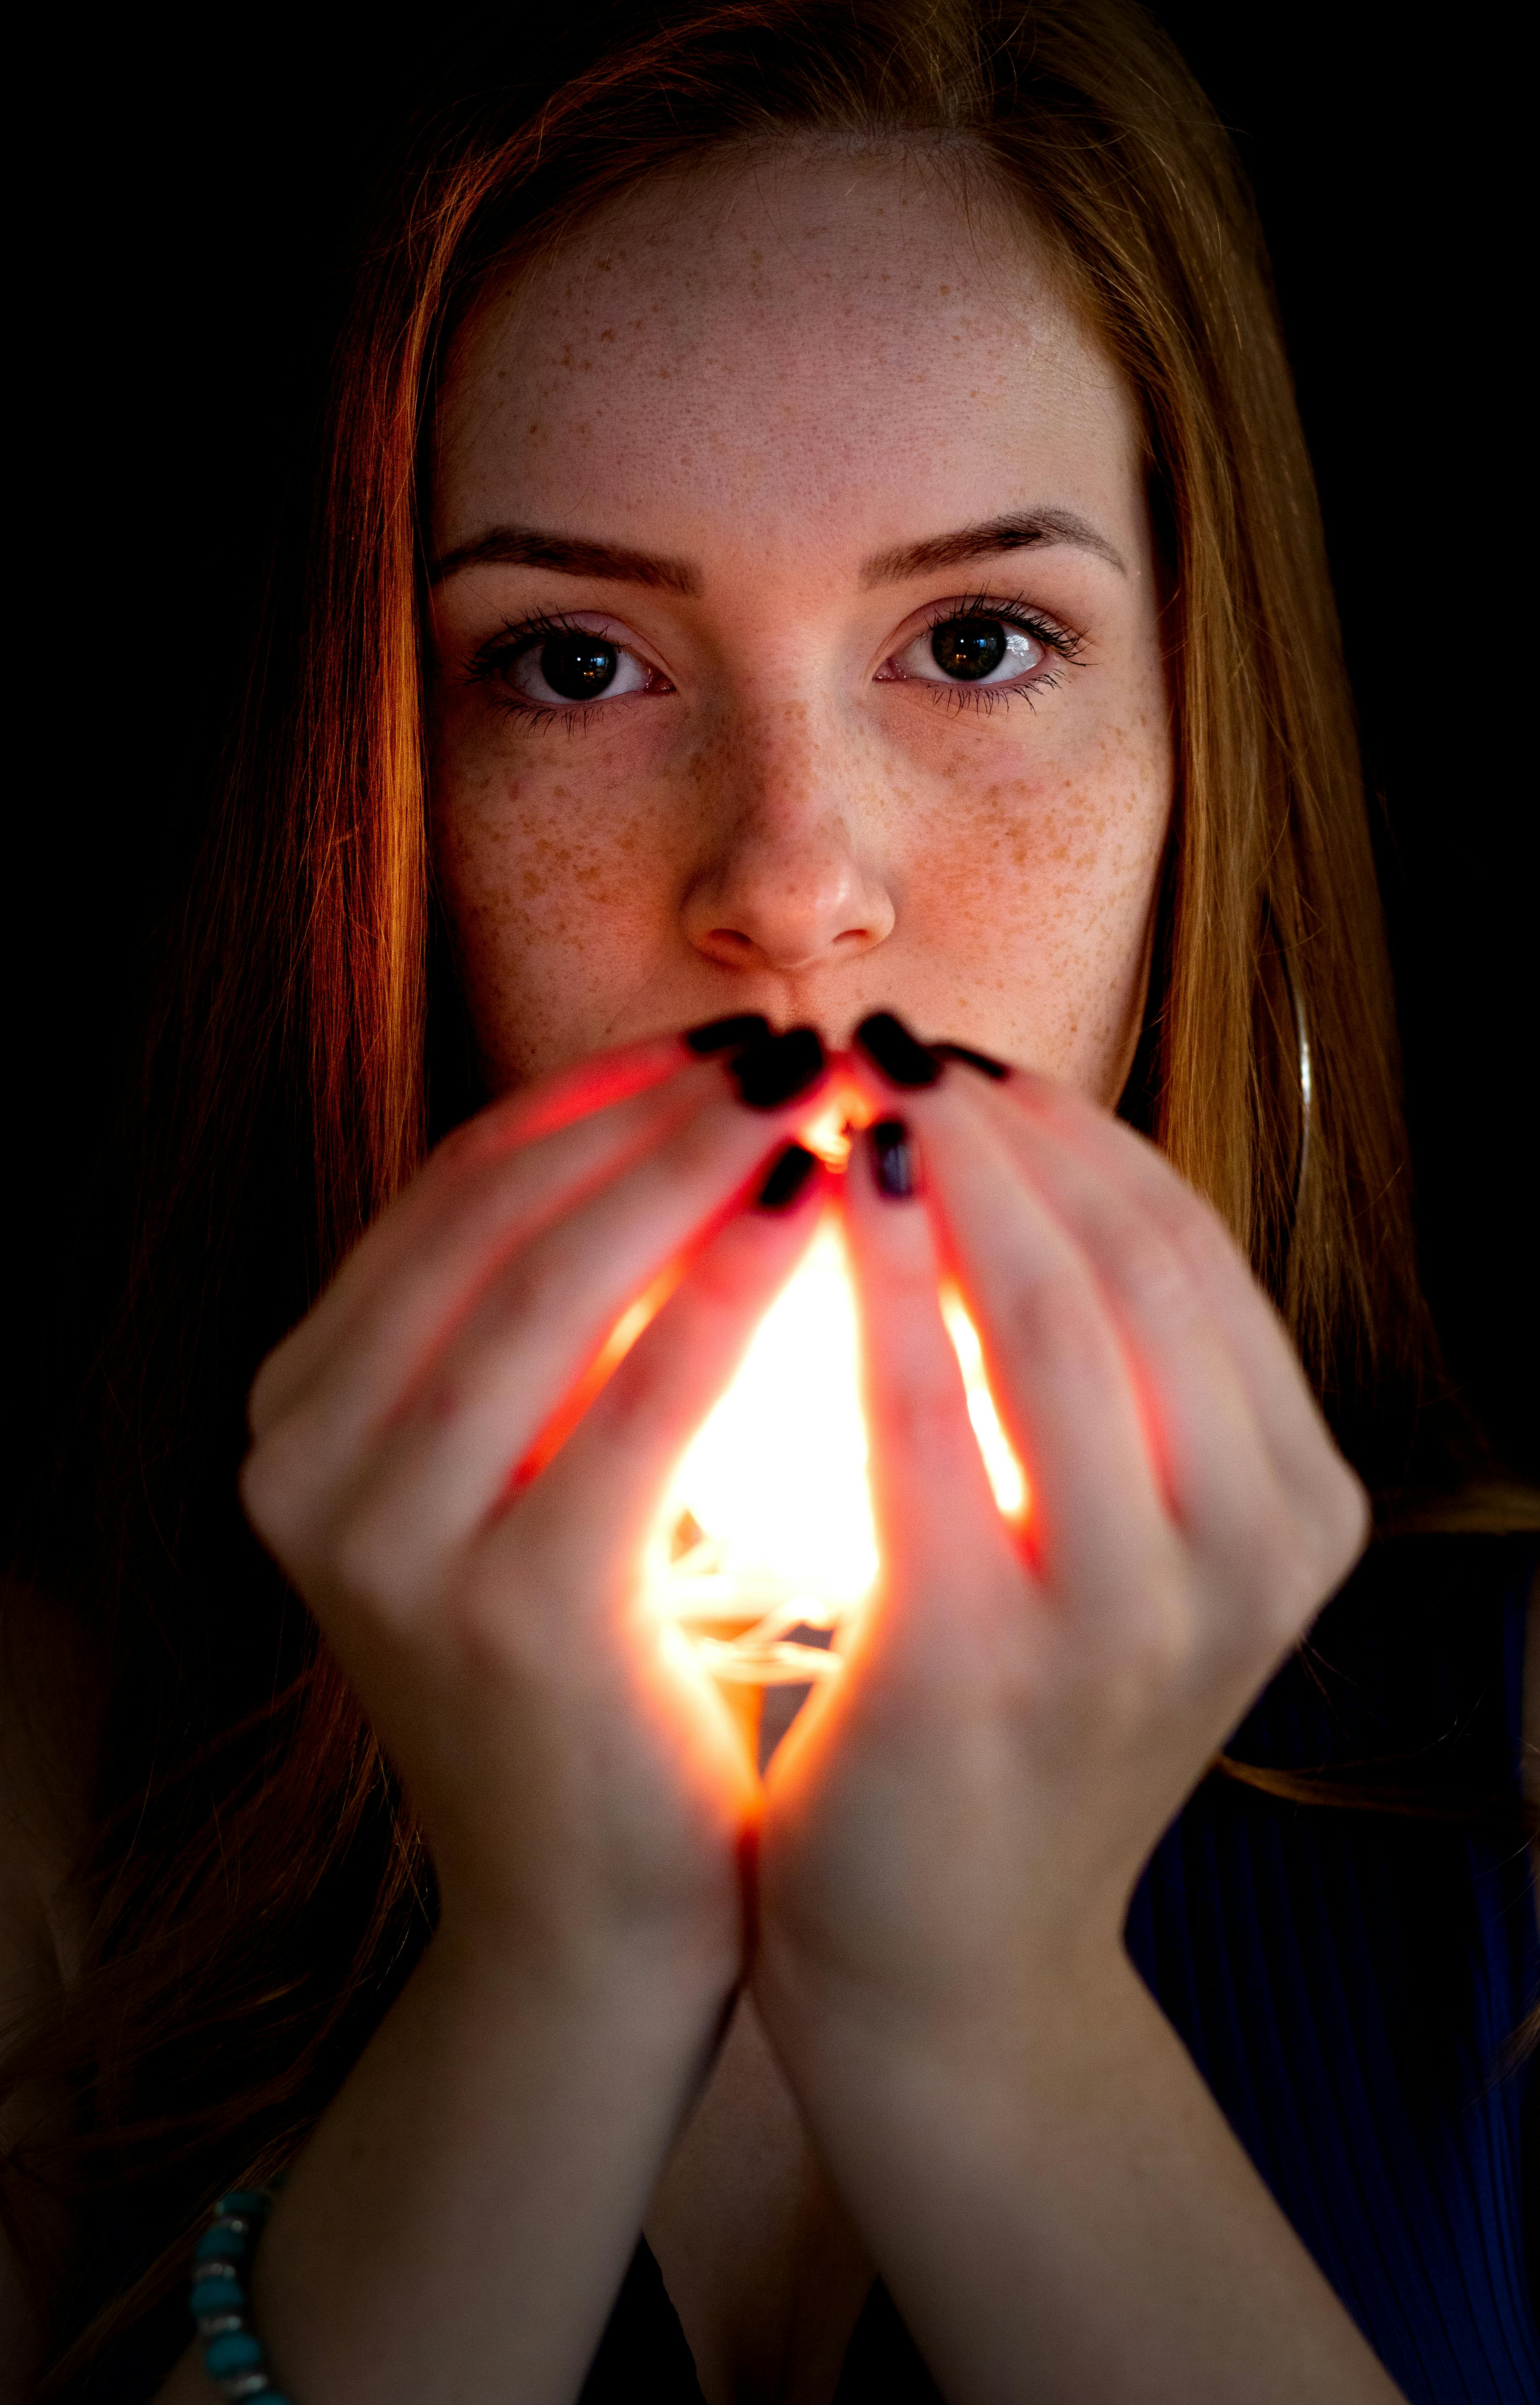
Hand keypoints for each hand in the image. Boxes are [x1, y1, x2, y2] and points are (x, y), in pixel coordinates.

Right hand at [241, 1032, 834, 1997]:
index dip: (593, 1094)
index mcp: (305, 1413)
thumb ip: (559, 1325)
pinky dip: (726, 1293)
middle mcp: (306, 1467)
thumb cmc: (596, 1669)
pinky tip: (817, 1213)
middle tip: (793, 1040)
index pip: (454, 1193)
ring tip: (820, 1094)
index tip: (724, 1034)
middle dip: (650, 1109)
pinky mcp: (502, 1617)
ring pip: (552, 1290)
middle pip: (496, 1221)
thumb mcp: (532, 1473)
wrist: (589, 1915)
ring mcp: (385, 1547)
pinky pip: (633, 1409)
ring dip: (694, 1167)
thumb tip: (687, 1114)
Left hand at [757, 1049, 1368, 2044]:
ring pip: (1059, 1319)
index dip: (1076, 1135)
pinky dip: (884, 1291)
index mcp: (1299, 1509)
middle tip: (891, 1040)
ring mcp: (1141, 1614)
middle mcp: (1257, 1554)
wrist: (949, 1972)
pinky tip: (817, 1205)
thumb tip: (1010, 1172)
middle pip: (1138, 1264)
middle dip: (1011, 1130)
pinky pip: (935, 1422)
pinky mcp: (998, 1660)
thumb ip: (1097, 1390)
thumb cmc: (1000, 1727)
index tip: (966, 1061)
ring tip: (845, 1088)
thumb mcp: (1104, 1547)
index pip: (1193, 1255)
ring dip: (949, 1177)